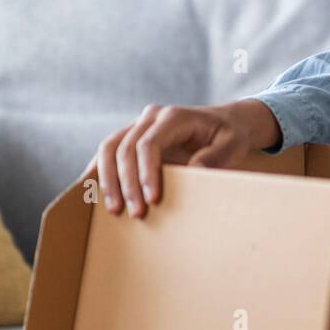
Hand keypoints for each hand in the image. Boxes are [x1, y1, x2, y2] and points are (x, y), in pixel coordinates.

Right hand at [79, 99, 278, 218]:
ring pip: (109, 148)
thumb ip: (215, 157)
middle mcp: (151, 117)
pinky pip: (109, 151)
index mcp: (174, 116)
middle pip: (124, 147)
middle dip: (126, 183)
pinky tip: (97, 194)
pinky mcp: (133, 136)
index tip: (152, 199)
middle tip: (134, 213)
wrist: (227, 122)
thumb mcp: (232, 145)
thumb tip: (194, 172)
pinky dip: (101, 172)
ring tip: (114, 210)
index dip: (146, 173)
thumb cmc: (230, 135)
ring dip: (107, 180)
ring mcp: (139, 124)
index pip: (149, 144)